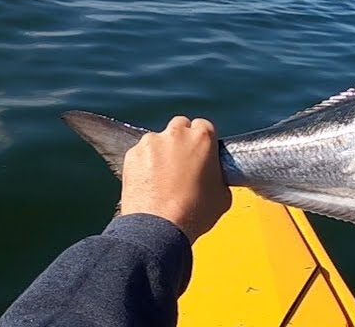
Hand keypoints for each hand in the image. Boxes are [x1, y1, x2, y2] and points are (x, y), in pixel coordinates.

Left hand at [120, 116, 231, 242]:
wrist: (159, 228)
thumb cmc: (193, 213)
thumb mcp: (223, 195)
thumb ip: (220, 176)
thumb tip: (213, 178)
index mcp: (203, 138)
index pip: (204, 126)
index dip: (202, 141)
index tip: (200, 154)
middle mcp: (176, 134)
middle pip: (180, 127)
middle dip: (181, 141)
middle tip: (181, 163)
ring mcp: (151, 143)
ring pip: (158, 140)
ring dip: (161, 152)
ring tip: (162, 178)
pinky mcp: (131, 155)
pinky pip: (140, 154)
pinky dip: (144, 164)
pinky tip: (149, 183)